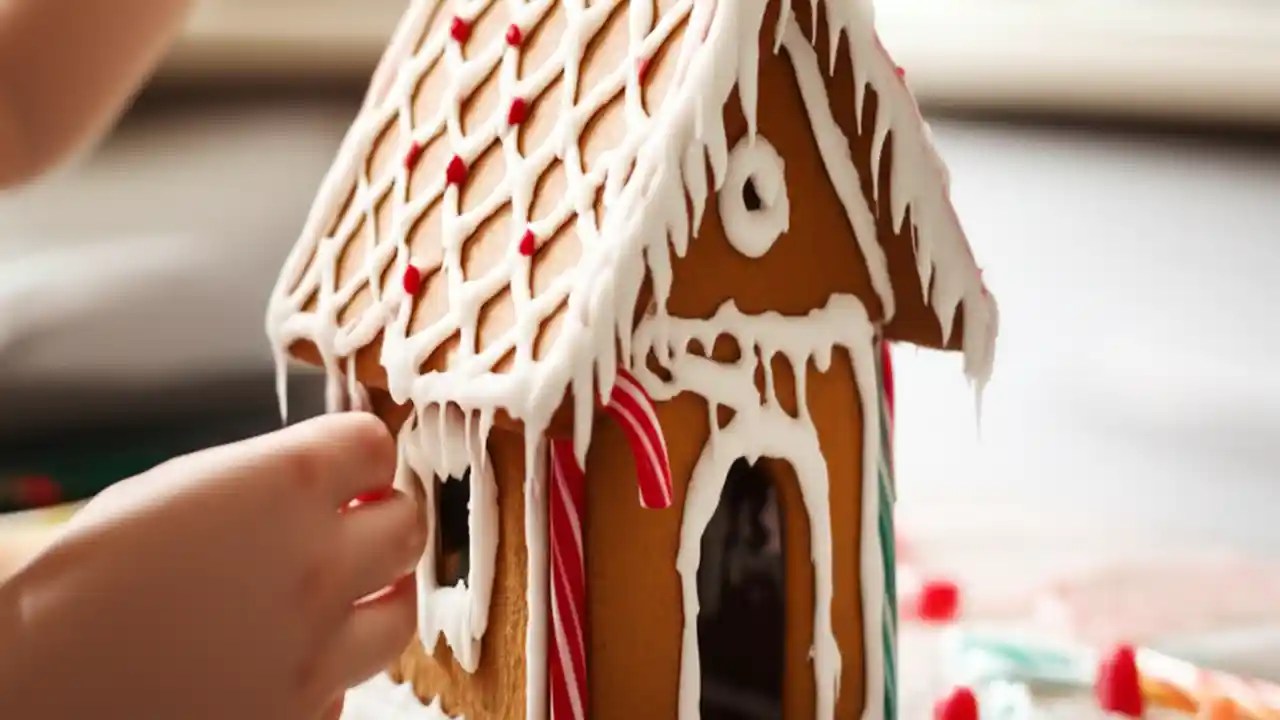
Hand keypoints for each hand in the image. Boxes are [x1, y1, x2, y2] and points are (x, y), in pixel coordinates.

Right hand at [0, 413, 424, 719]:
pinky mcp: (304, 713)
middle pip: (407, 524)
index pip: (374, 446)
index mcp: (284, 485)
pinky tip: (280, 660)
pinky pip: (346, 684)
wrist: (37, 686)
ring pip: (399, 612)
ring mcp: (318, 647)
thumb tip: (326, 481)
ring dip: (375, 597)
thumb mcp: (178, 493)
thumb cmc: (84, 581)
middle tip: (354, 525)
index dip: (360, 455)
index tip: (351, 467)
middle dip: (382, 519)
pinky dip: (325, 670)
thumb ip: (267, 482)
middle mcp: (318, 562)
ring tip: (335, 597)